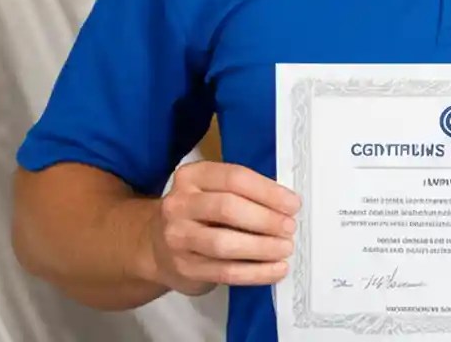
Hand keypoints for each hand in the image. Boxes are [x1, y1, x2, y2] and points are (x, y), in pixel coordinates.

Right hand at [145, 161, 300, 295]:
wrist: (158, 247)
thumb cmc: (200, 214)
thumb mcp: (213, 191)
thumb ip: (244, 192)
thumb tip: (287, 205)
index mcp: (192, 176)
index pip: (234, 178)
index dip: (267, 191)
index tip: (293, 204)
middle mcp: (179, 204)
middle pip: (227, 208)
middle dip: (265, 219)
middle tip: (290, 228)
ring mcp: (178, 238)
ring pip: (224, 243)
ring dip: (262, 247)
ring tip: (285, 248)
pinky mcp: (185, 268)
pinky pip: (225, 272)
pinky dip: (255, 272)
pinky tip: (275, 270)